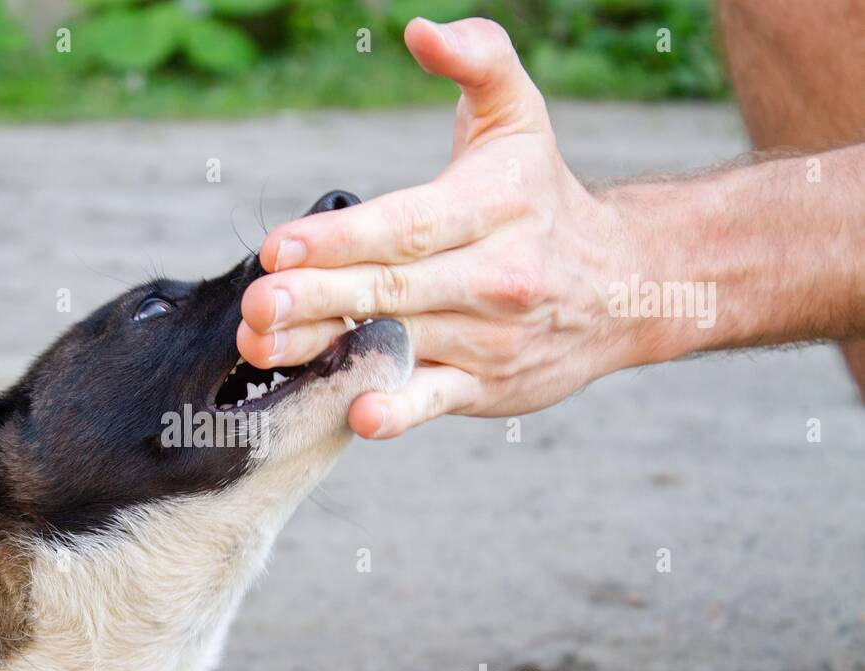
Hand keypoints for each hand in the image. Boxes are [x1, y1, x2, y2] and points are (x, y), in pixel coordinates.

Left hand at [238, 17, 635, 437]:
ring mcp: (490, 338)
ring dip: (327, 351)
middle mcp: (494, 276)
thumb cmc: (544, 197)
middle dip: (319, 298)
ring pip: (400, 344)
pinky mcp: (487, 387)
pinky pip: (437, 399)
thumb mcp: (521, 117)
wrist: (628, 286)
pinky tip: (359, 417)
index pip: (408, 225)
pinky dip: (399, 410)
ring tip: (265, 349)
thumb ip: (479, 60)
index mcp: (494, 207)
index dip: (343, 239)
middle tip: (257, 304)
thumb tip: (419, 31)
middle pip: (394, 288)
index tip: (280, 247)